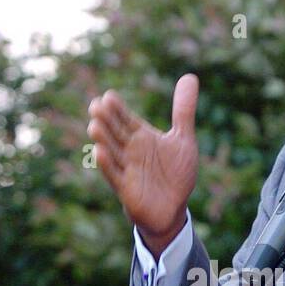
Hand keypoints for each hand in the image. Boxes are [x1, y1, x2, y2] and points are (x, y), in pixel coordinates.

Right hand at [87, 74, 198, 256]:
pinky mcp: (126, 189)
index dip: (117, 109)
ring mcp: (127, 169)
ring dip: (103, 140)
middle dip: (106, 120)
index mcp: (141, 137)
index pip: (126, 118)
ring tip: (94, 125)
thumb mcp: (183, 139)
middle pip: (115, 132)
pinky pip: (115, 176)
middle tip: (96, 105)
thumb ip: (183, 110)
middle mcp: (130, 151)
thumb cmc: (176, 174)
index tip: (108, 96)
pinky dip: (107, 165)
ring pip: (111, 152)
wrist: (174, 209)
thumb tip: (189, 76)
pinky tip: (99, 153)